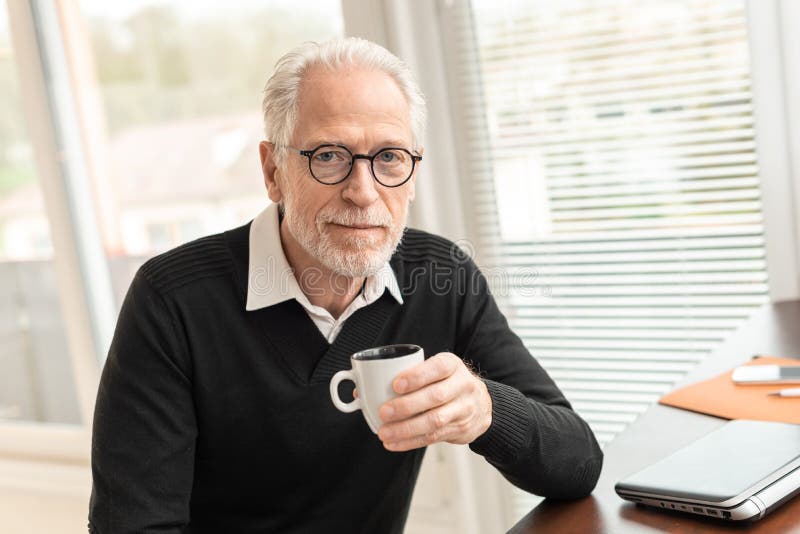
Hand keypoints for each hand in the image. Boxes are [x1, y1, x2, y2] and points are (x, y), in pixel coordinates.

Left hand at [377, 352, 491, 451]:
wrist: (481, 404)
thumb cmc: (446, 383)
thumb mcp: (433, 370)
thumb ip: (404, 376)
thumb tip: (360, 389)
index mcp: (452, 365)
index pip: (437, 368)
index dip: (417, 376)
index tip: (395, 384)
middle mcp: (462, 385)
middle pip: (435, 397)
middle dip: (407, 406)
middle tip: (384, 412)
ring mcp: (464, 409)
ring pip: (434, 420)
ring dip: (406, 428)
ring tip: (384, 432)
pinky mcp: (460, 429)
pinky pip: (434, 437)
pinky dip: (411, 441)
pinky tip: (394, 443)